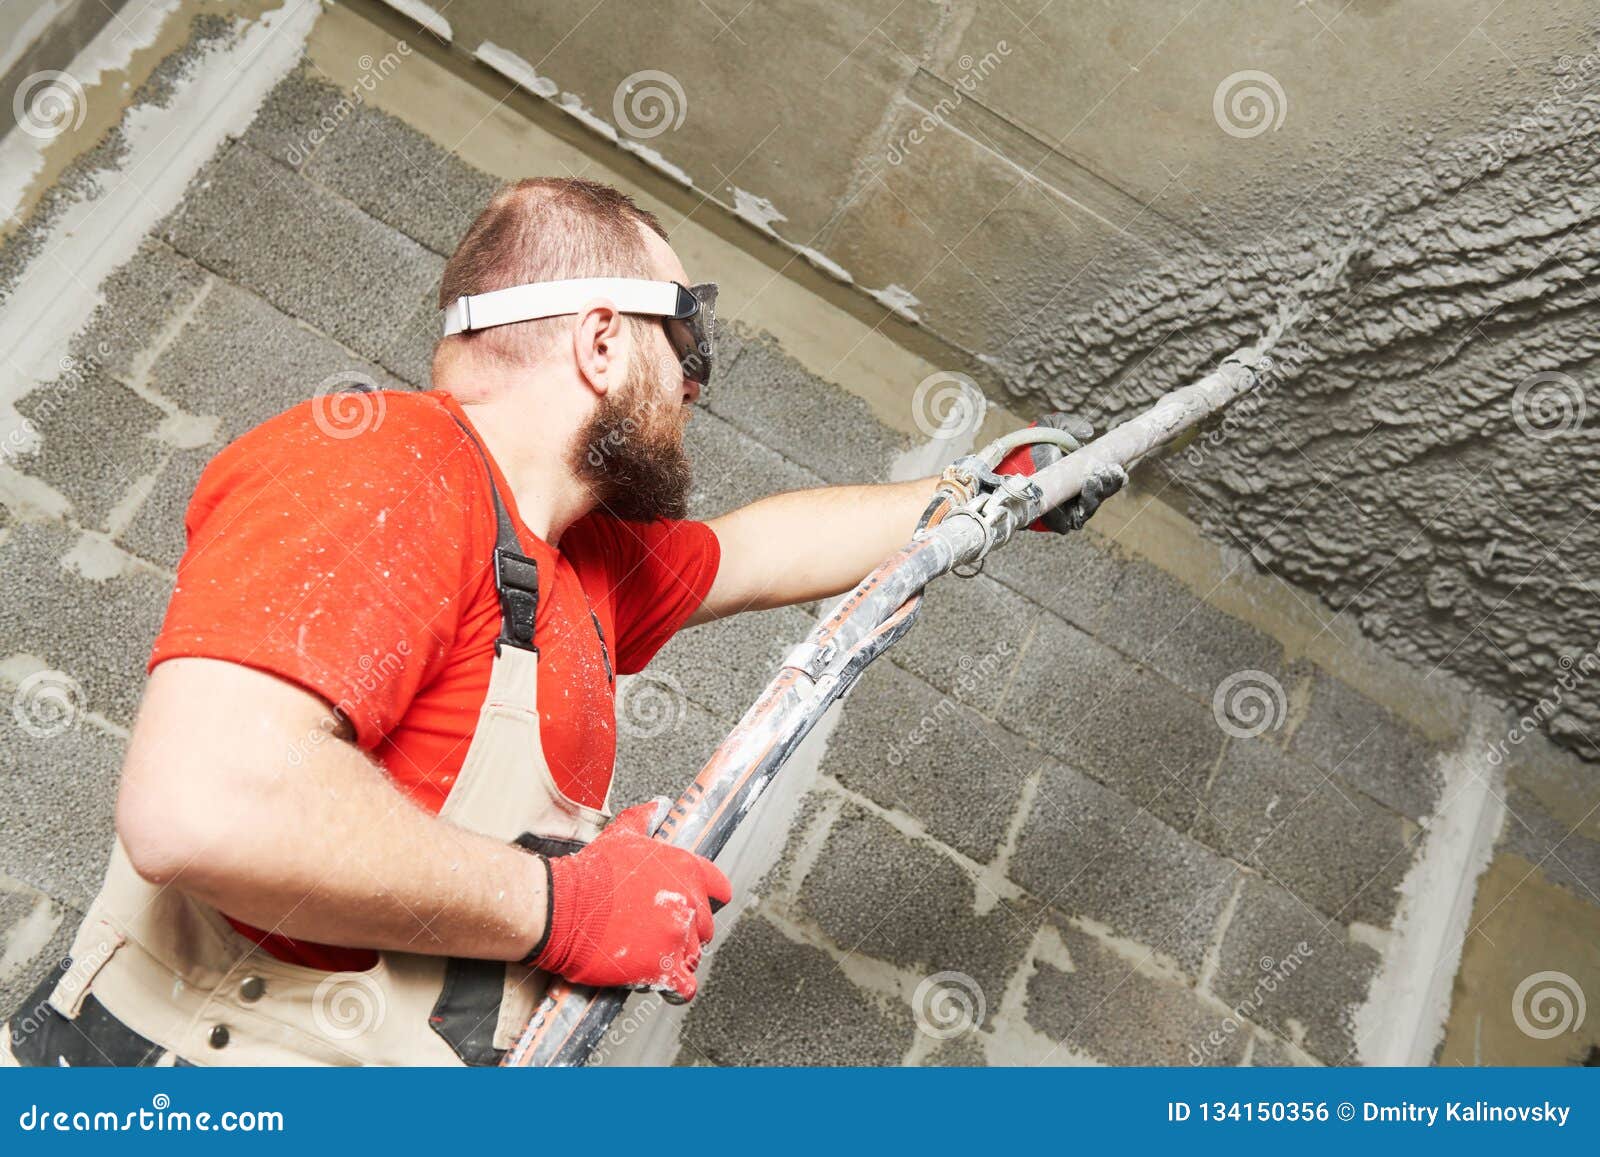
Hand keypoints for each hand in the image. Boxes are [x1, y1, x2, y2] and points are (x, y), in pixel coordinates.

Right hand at [531, 802, 730, 1002]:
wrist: (562, 907)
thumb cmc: (590, 872)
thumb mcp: (621, 836)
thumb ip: (644, 817)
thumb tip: (658, 805)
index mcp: (686, 870)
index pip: (718, 888)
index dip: (705, 899)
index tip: (694, 907)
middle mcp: (689, 903)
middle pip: (705, 926)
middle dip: (687, 931)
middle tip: (660, 933)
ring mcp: (678, 937)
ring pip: (694, 954)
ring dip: (677, 957)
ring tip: (651, 954)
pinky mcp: (663, 967)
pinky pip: (685, 985)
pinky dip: (677, 987)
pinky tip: (662, 981)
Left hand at [995, 412, 1125, 533]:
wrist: (1007, 471)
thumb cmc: (1031, 450)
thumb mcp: (1049, 430)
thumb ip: (1068, 425)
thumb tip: (1088, 432)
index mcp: (1084, 475)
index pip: (1106, 479)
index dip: (1114, 475)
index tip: (1116, 466)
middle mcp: (1081, 495)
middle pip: (1103, 494)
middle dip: (1109, 484)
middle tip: (1107, 471)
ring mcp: (1071, 510)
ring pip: (1091, 507)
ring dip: (1097, 494)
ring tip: (1094, 479)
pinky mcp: (1059, 523)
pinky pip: (1075, 520)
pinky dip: (1081, 509)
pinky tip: (1080, 497)